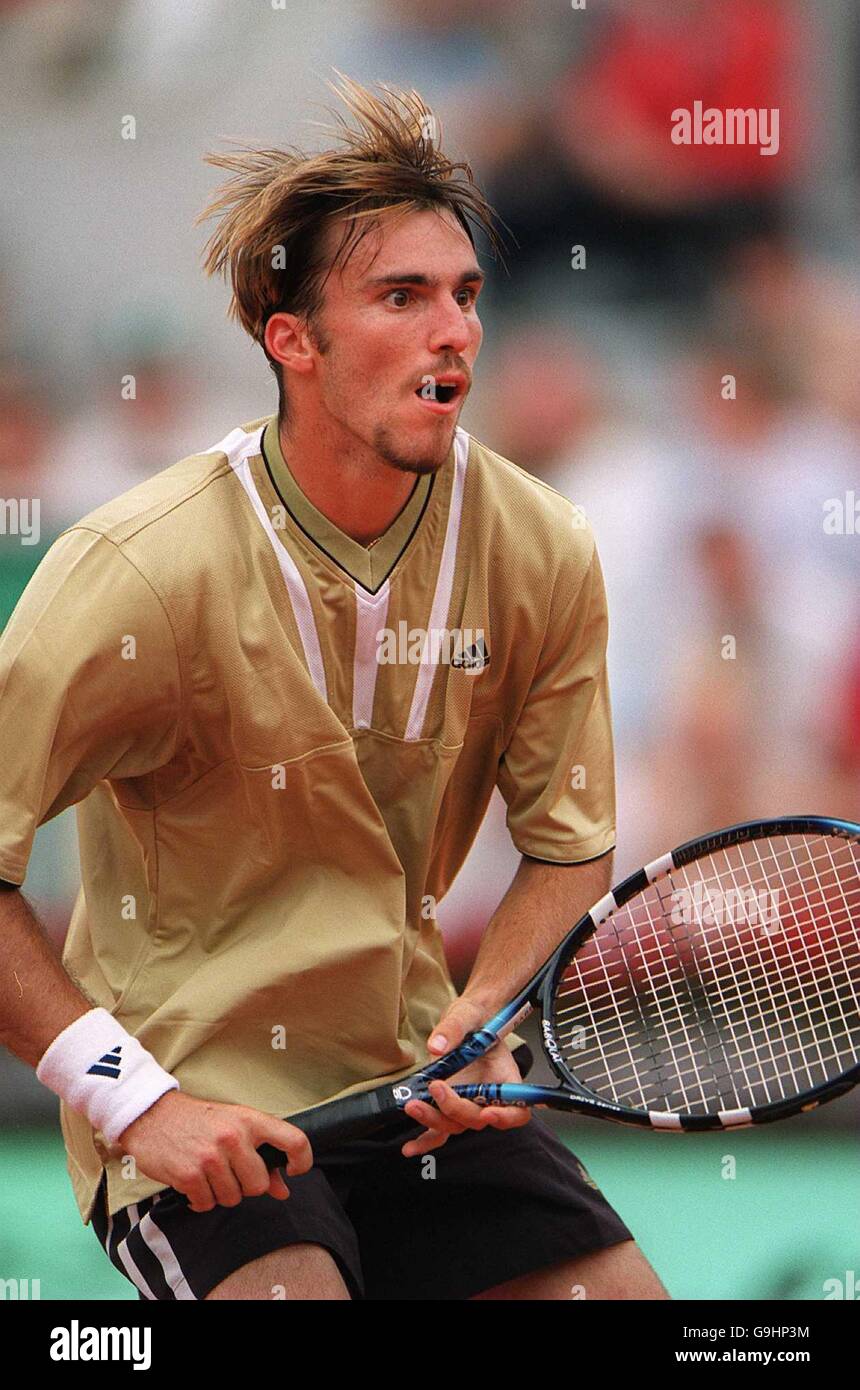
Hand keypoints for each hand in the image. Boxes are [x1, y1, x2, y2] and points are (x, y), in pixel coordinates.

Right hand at [115, 1091, 312, 1212]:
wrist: (150, 1114)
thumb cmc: (197, 1121)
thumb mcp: (233, 1126)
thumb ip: (261, 1156)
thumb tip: (283, 1190)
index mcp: (250, 1120)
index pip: (294, 1141)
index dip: (302, 1161)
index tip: (295, 1170)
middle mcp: (234, 1137)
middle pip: (258, 1185)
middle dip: (245, 1185)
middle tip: (229, 1172)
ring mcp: (211, 1157)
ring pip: (232, 1198)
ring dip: (220, 1192)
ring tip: (207, 1173)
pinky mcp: (189, 1175)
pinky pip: (206, 1204)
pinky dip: (199, 1199)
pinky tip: (192, 1181)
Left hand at [401, 997, 530, 1157]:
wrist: (465, 1021)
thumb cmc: (474, 1018)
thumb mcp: (467, 1014)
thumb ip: (454, 1028)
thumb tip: (437, 1046)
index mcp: (505, 1079)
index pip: (517, 1109)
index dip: (507, 1116)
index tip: (489, 1111)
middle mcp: (488, 1098)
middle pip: (478, 1119)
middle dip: (456, 1109)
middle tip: (437, 1087)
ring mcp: (467, 1104)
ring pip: (455, 1125)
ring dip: (435, 1120)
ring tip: (413, 1107)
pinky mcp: (447, 1107)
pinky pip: (439, 1131)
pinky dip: (425, 1141)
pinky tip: (409, 1148)